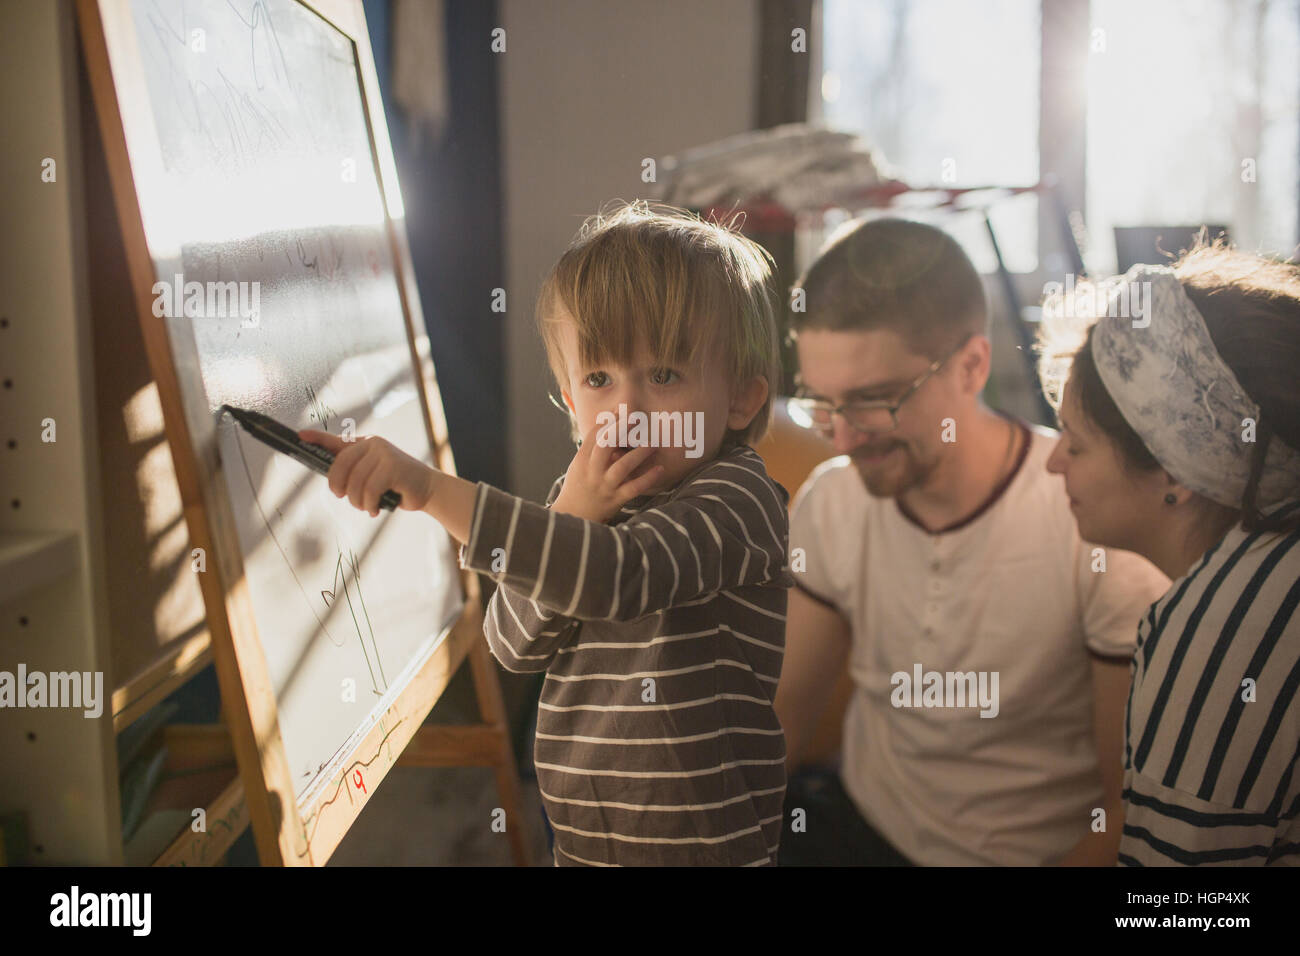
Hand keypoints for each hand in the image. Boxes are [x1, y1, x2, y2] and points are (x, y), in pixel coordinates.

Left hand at [299, 429, 436, 517]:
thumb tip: (333, 482)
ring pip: (355, 483)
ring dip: (358, 502)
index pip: (336, 440)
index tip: (300, 436)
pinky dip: (369, 505)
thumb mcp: (373, 474)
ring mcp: (384, 454)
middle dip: (338, 487)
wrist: (427, 489)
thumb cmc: (396, 484)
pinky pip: (370, 490)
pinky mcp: (393, 467)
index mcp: (365, 443)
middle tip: (343, 498)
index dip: (316, 438)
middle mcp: (373, 444)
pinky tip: (375, 509)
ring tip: (366, 506)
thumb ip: (355, 472)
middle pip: (340, 466)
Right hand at [550, 420, 663, 522]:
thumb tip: (612, 432)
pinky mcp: (615, 500)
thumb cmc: (578, 488)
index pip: (594, 436)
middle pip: (605, 446)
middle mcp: (592, 472)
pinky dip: (648, 478)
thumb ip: (592, 451)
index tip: (619, 412)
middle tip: (636, 418)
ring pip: (622, 466)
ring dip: (639, 454)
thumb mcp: (578, 467)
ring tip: (652, 444)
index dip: (607, 422)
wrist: (572, 517)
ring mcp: (604, 486)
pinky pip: (634, 487)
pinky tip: (660, 469)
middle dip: (620, 430)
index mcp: (581, 461)